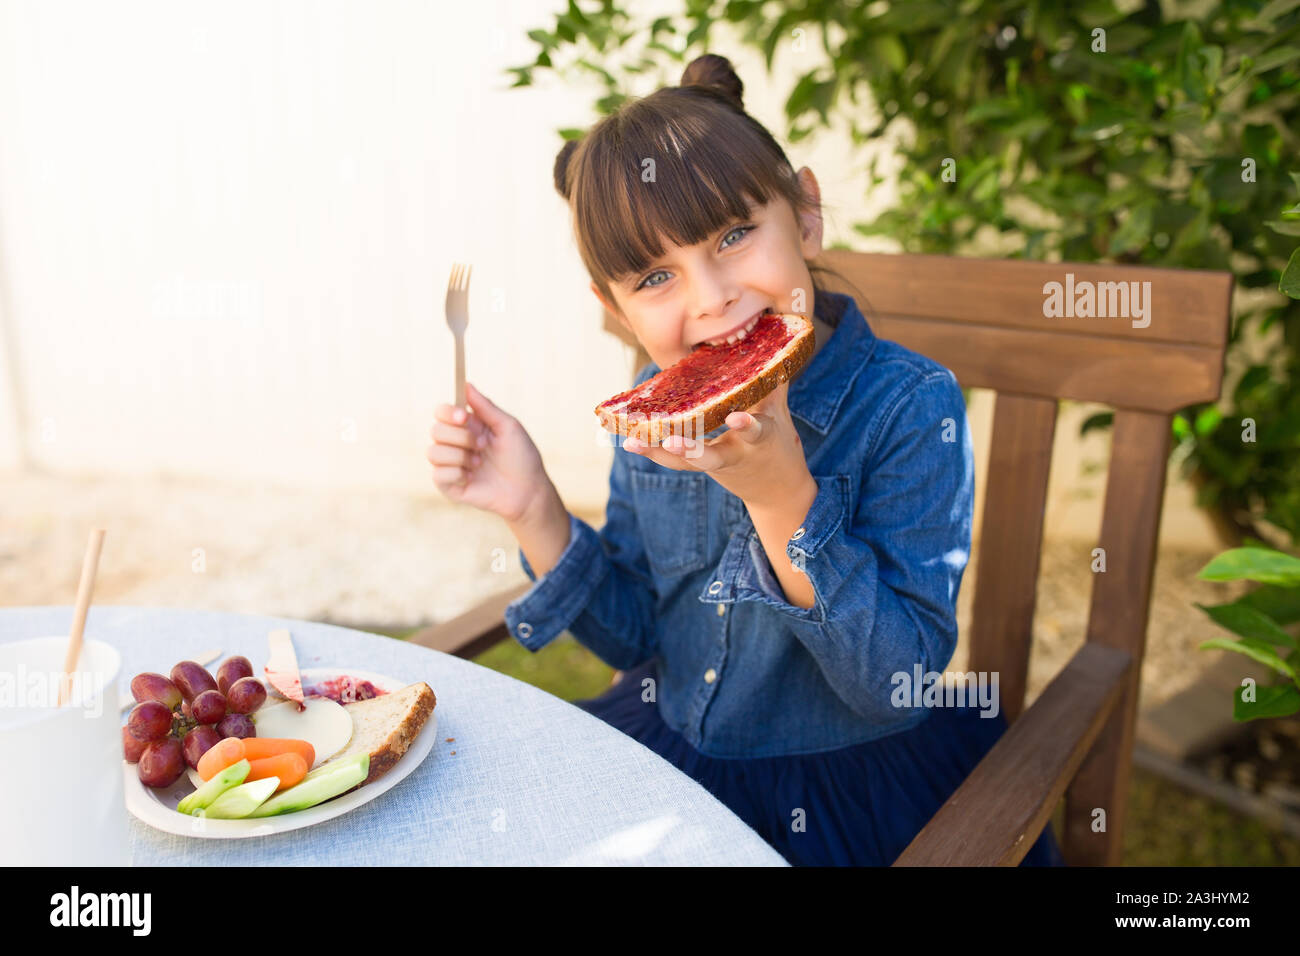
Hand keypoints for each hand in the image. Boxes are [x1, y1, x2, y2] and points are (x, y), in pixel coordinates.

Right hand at [427, 382, 554, 523]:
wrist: (527, 490)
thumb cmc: (522, 457)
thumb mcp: (508, 427)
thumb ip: (486, 407)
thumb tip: (466, 384)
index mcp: (467, 427)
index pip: (441, 412)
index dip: (448, 412)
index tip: (464, 416)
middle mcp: (454, 443)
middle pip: (435, 430)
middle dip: (462, 438)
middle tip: (484, 446)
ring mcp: (450, 465)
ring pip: (433, 453)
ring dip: (460, 457)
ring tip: (479, 464)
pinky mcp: (448, 485)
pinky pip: (438, 475)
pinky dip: (458, 475)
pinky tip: (472, 479)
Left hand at [621, 380, 810, 509]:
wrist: (776, 492)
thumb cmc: (778, 441)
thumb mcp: (779, 410)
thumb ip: (773, 378)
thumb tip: (780, 337)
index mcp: (759, 440)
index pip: (755, 431)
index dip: (746, 424)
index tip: (735, 417)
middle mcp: (734, 455)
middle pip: (711, 458)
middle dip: (692, 452)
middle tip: (671, 442)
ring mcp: (714, 464)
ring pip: (684, 464)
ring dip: (658, 453)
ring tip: (632, 442)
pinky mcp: (698, 468)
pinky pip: (675, 463)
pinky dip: (654, 452)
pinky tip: (631, 441)